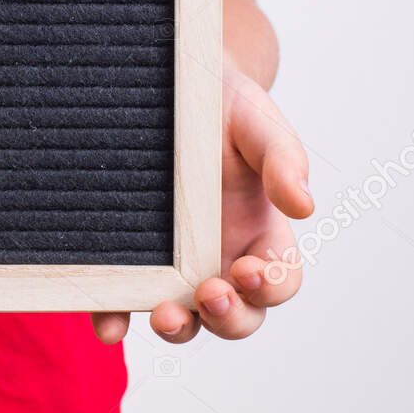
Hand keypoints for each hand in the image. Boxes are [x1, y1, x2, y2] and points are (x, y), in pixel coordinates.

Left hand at [93, 64, 312, 344]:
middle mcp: (218, 257)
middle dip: (227, 317)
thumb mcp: (257, 126)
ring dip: (177, 327)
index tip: (247, 271)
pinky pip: (122, 300)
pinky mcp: (128, 258)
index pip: (278, 280)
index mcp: (260, 233)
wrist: (170, 85)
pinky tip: (109, 327)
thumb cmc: (225, 110)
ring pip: (183, 318)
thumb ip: (283, 160)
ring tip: (164, 316)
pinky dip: (116, 320)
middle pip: (235, 315)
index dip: (269, 287)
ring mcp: (172, 263)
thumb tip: (304, 206)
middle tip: (209, 295)